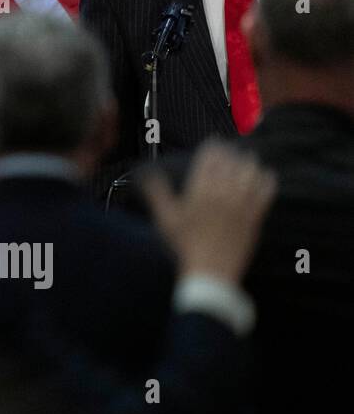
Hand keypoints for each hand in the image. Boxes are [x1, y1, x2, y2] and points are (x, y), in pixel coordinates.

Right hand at [141, 140, 277, 284]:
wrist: (210, 271)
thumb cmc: (184, 245)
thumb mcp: (166, 219)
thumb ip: (157, 193)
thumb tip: (146, 173)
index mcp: (200, 191)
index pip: (210, 160)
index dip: (213, 147)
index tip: (214, 143)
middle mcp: (222, 194)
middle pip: (232, 163)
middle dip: (231, 152)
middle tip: (231, 149)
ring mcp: (241, 205)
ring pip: (250, 173)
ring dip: (249, 163)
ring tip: (247, 159)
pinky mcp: (255, 217)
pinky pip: (265, 192)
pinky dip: (266, 181)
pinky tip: (265, 176)